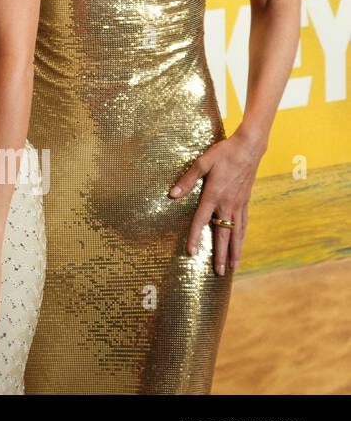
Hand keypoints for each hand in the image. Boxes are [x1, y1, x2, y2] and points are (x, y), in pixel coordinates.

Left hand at [171, 129, 265, 273]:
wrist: (249, 148)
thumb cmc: (223, 153)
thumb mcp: (202, 162)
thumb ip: (187, 180)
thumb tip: (172, 194)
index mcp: (214, 195)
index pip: (201, 220)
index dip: (195, 236)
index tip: (191, 252)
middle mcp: (227, 204)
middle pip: (223, 234)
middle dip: (220, 254)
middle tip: (218, 272)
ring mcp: (239, 204)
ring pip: (236, 233)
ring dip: (234, 250)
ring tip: (232, 267)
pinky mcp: (245, 202)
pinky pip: (244, 224)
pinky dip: (242, 237)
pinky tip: (240, 244)